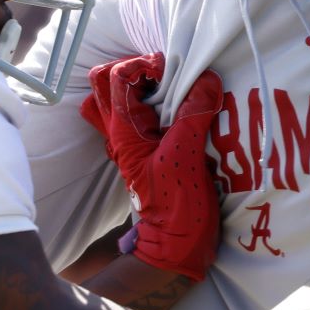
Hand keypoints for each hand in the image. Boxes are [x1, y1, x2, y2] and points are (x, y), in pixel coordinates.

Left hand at [80, 54, 224, 279]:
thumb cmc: (176, 205)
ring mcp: (129, 143)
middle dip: (132, 68)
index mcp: (123, 131)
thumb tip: (207, 79)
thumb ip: (192, 114)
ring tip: (171, 87)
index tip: (172, 72)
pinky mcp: (144, 151)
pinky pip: (137, 115)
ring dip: (139, 85)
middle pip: (102, 83)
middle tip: (165, 74)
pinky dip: (152, 103)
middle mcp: (119, 133)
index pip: (115, 77)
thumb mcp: (185, 156)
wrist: (175, 246)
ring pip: (115, 99)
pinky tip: (179, 108)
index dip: (143, 64)